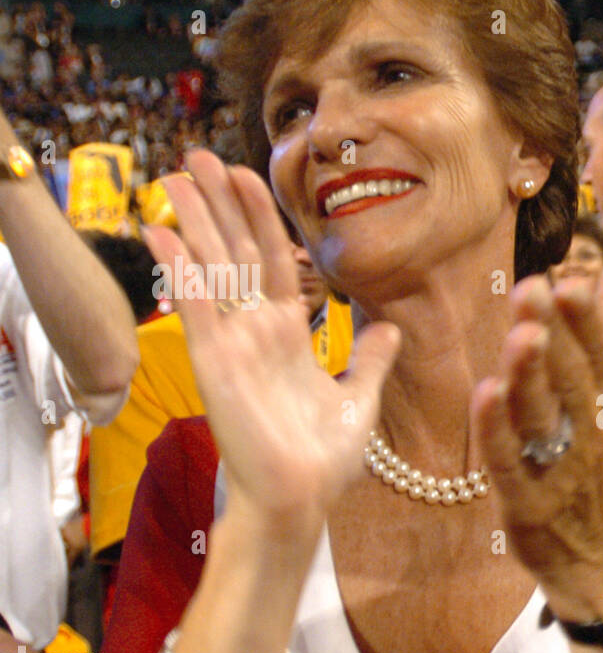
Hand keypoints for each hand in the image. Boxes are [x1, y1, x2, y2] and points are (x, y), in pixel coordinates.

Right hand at [141, 150, 398, 528]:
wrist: (302, 498)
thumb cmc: (324, 458)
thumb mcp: (358, 399)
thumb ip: (370, 360)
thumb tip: (392, 328)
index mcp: (287, 334)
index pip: (271, 260)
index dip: (260, 216)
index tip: (249, 173)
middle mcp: (255, 331)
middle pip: (233, 251)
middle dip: (218, 203)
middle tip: (197, 154)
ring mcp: (232, 343)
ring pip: (210, 268)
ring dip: (192, 220)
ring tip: (176, 175)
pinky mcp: (213, 361)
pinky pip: (194, 306)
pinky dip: (177, 268)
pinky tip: (161, 230)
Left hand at [471, 243, 602, 620]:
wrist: (599, 558)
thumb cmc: (593, 465)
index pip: (601, 354)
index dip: (589, 318)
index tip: (573, 278)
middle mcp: (585, 431)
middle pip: (572, 378)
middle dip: (555, 334)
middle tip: (534, 289)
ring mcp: (557, 469)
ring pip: (543, 416)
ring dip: (530, 375)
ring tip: (520, 335)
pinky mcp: (527, 504)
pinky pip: (509, 463)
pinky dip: (496, 430)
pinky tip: (483, 393)